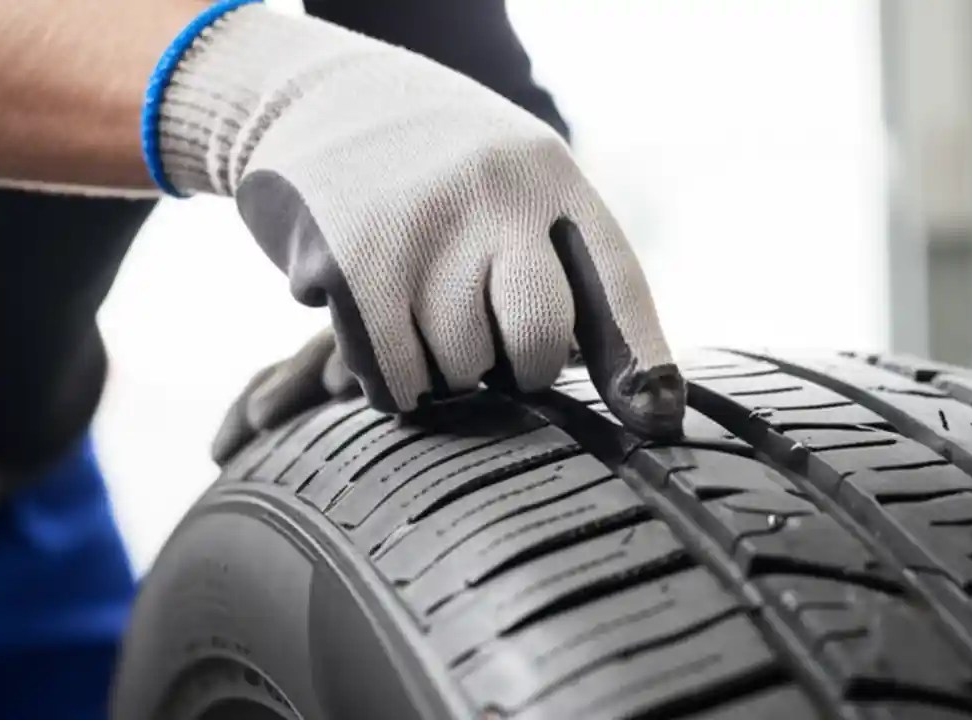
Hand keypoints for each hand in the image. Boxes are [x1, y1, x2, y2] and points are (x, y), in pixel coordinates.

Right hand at [158, 5, 683, 440]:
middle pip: (538, 340)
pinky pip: (393, 374)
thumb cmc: (438, 169)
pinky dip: (391, 381)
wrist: (314, 94)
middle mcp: (493, 192)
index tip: (657, 418)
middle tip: (489, 343)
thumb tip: (637, 399)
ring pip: (458, 366)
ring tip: (417, 310)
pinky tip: (377, 333)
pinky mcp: (353, 260)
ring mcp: (422, 224)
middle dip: (520, 368)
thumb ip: (563, 266)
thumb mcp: (514, 182)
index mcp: (550, 174)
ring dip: (441, 365)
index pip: (614, 281)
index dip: (640, 359)